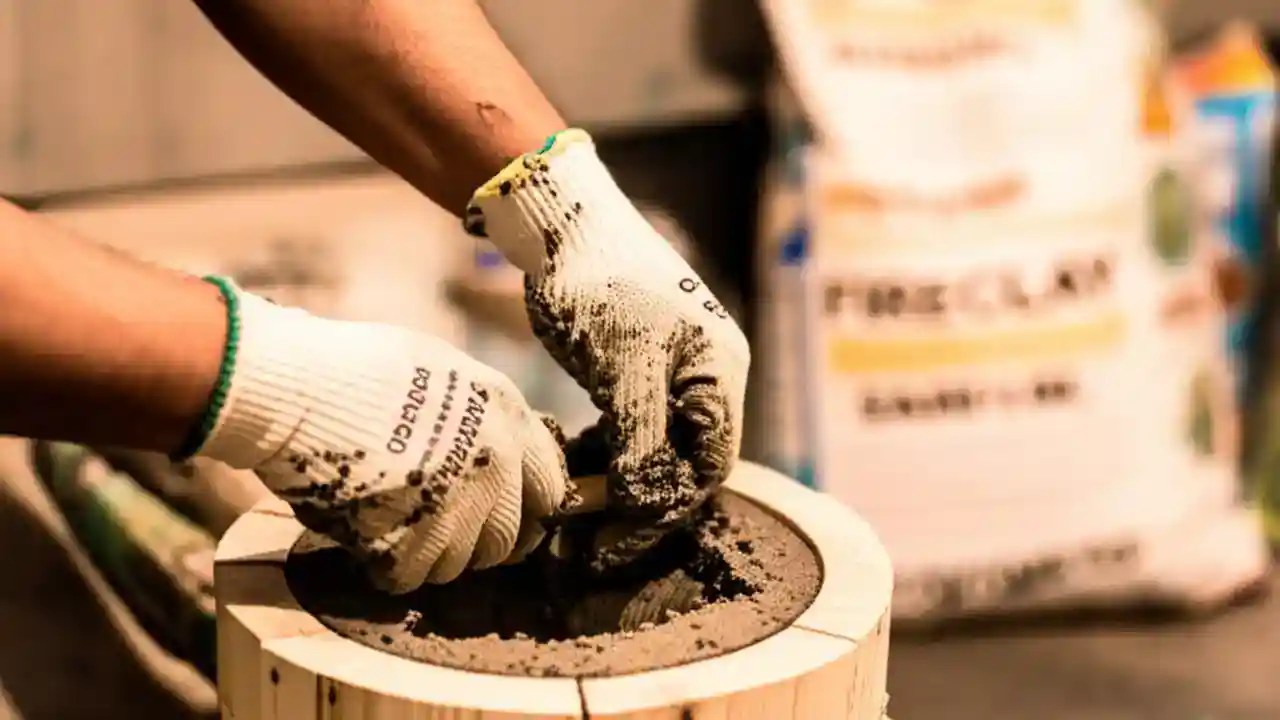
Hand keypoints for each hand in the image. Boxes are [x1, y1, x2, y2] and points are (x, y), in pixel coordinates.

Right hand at [196, 289, 566, 592]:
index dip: (525, 509)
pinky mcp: (409, 544)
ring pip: (457, 564)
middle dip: (475, 541)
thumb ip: (482, 414)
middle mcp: (494, 465)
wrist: (296, 387)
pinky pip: (408, 578)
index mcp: (507, 416)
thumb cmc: (358, 366)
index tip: (504, 516)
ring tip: (391, 520)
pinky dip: (385, 566)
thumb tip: (500, 445)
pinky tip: (364, 533)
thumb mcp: (443, 369)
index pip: (550, 489)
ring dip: (427, 554)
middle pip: (506, 540)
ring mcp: (454, 509)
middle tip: (437, 529)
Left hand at [464, 130, 749, 567]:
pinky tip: (575, 475)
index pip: (710, 462)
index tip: (617, 539)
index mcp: (718, 373)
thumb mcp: (623, 368)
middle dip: (641, 505)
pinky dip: (606, 456)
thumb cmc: (600, 286)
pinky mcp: (635, 372)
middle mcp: (704, 378)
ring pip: (656, 450)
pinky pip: (631, 430)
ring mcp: (671, 374)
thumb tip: (643, 501)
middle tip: (591, 543)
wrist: (562, 223)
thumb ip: (641, 436)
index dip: (668, 506)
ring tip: (574, 517)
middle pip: (685, 462)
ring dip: (619, 485)